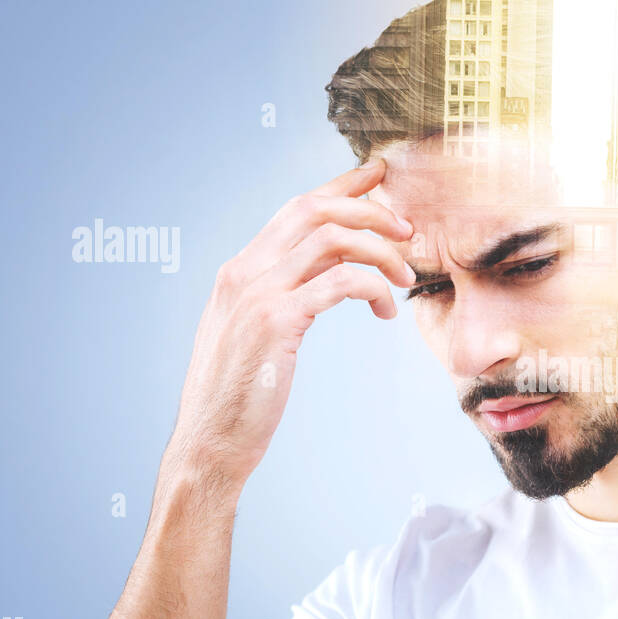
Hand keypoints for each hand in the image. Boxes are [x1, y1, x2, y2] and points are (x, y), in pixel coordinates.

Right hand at [164, 158, 413, 492]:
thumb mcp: (256, 336)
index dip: (342, 185)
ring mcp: (257, 294)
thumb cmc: (238, 399)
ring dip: (380, 250)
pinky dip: (373, 289)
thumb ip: (282, 298)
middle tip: (408, 230)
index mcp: (240, 271)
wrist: (209, 444)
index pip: (296, 208)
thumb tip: (322, 278)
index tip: (379, 174)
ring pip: (332, 238)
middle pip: (315, 208)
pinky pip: (340, 283)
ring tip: (405, 278)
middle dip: (369, 208)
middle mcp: (244, 271)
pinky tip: (385, 312)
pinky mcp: (276, 322)